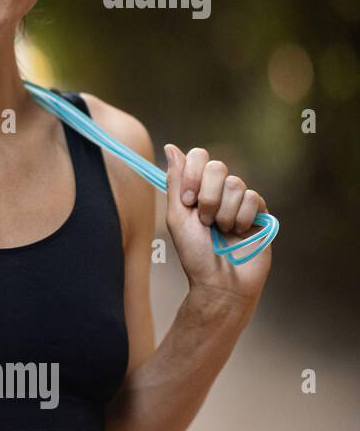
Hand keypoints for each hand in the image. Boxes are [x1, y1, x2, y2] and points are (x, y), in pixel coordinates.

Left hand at [163, 143, 271, 304]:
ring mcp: (240, 201)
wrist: (220, 282)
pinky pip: (254, 198)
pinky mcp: (260, 213)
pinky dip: (241, 217)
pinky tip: (238, 233)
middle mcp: (218, 192)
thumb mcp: (177, 217)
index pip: (198, 157)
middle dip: (207, 196)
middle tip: (204, 220)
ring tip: (221, 231)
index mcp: (196, 190)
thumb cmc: (195, 254)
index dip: (193, 174)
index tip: (187, 201)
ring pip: (236, 184)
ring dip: (223, 212)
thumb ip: (176, 182)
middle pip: (217, 167)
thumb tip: (171, 147)